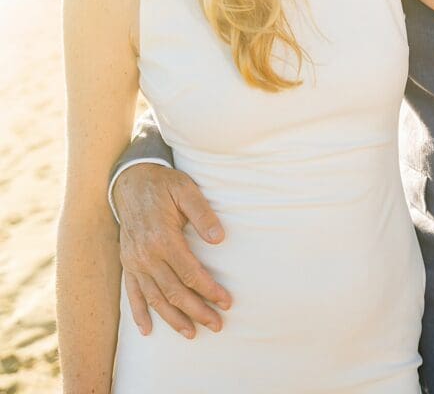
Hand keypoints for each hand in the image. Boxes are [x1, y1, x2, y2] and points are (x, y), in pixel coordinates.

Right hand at [113, 163, 231, 337]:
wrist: (131, 180)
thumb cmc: (164, 185)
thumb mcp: (186, 190)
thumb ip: (203, 214)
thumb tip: (219, 239)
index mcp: (163, 238)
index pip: (190, 273)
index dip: (209, 290)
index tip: (226, 302)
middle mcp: (146, 255)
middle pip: (174, 292)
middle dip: (197, 311)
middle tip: (217, 325)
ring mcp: (134, 261)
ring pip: (154, 298)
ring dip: (173, 319)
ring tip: (192, 334)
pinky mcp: (127, 263)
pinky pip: (131, 293)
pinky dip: (139, 313)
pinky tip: (147, 330)